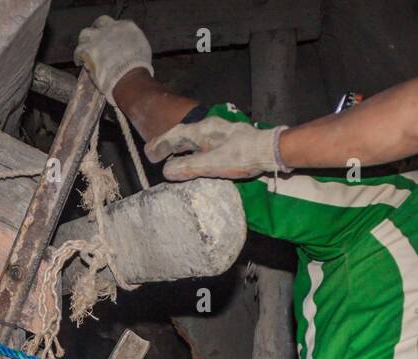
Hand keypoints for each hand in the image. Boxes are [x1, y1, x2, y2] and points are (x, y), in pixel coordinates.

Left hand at [74, 16, 152, 105]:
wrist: (129, 77)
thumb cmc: (139, 68)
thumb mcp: (142, 49)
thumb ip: (132, 45)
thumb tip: (128, 50)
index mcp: (126, 26)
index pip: (117, 24)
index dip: (112, 31)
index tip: (111, 38)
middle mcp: (110, 28)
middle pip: (101, 23)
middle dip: (98, 30)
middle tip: (97, 40)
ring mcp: (97, 38)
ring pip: (86, 33)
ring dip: (86, 40)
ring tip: (85, 49)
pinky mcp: (88, 50)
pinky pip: (79, 50)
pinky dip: (78, 56)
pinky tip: (79, 61)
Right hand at [145, 117, 288, 180]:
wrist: (270, 151)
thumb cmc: (241, 156)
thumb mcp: (211, 164)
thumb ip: (188, 167)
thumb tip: (166, 171)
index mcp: (203, 130)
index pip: (175, 135)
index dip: (160, 144)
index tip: (148, 154)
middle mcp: (210, 128)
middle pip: (183, 135)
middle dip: (167, 145)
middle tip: (154, 155)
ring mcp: (220, 134)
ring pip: (193, 139)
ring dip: (180, 148)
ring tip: (170, 157)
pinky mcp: (229, 141)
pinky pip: (203, 144)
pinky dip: (192, 150)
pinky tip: (194, 159)